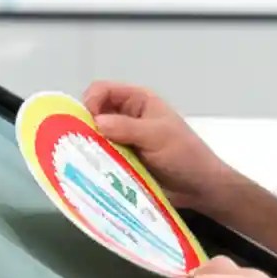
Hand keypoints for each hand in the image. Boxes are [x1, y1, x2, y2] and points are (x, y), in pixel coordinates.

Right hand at [82, 81, 231, 210]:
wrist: (200, 187)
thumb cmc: (184, 154)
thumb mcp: (157, 136)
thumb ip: (127, 127)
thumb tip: (96, 122)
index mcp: (137, 101)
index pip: (103, 90)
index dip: (91, 101)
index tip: (86, 122)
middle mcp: (126, 117)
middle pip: (94, 113)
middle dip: (84, 125)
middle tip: (76, 144)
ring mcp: (123, 140)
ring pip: (95, 137)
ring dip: (87, 146)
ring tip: (78, 160)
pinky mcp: (121, 161)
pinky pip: (100, 157)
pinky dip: (93, 162)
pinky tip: (86, 171)